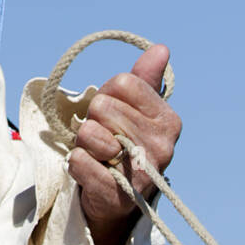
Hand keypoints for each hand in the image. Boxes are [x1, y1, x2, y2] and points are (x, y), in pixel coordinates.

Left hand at [67, 44, 181, 244]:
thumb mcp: (135, 107)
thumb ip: (145, 78)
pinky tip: (92, 171)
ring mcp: (142, 172)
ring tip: (99, 155)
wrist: (117, 196)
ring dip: (84, 142)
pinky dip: (76, 163)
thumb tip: (161, 48)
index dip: (109, 93)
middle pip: (103, 105)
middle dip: (95, 119)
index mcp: (168, 120)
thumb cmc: (123, 141)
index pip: (123, 82)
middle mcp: (162, 146)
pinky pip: (79, 160)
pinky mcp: (117, 194)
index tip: (115, 113)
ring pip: (89, 131)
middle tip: (106, 137)